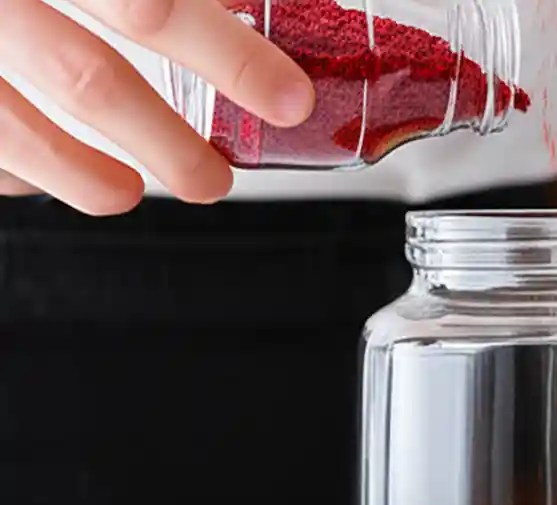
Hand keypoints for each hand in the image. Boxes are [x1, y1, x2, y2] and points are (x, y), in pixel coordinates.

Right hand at [0, 0, 314, 214]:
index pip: (149, 2)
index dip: (227, 55)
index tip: (288, 97)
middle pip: (85, 77)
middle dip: (166, 142)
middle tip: (216, 177)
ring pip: (11, 124)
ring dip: (83, 176)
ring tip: (133, 192)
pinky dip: (7, 167)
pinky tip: (40, 177)